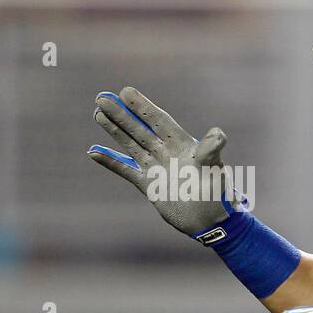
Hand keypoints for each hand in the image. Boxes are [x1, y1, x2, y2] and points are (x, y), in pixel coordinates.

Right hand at [87, 86, 246, 240]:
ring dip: (114, 130)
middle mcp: (166, 151)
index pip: (158, 120)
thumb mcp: (214, 169)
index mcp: (181, 143)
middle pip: (139, 128)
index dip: (142, 106)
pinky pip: (125, 170)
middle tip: (101, 98)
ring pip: (130, 144)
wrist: (209, 221)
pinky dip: (110, 161)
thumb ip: (211, 151)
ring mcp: (155, 167)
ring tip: (98, 114)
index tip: (125, 92)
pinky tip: (93, 152)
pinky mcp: (148, 184)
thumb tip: (218, 134)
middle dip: (121, 114)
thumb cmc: (217, 192)